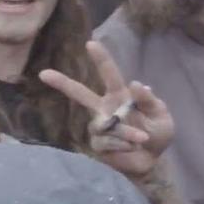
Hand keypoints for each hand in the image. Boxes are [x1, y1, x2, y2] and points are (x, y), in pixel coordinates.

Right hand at [40, 41, 173, 178]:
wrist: (154, 160)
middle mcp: (105, 108)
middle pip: (80, 93)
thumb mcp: (160, 114)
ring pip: (104, 124)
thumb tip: (136, 83)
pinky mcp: (97, 145)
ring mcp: (99, 126)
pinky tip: (133, 147)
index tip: (91, 43)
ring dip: (126, 131)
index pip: (109, 74)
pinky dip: (124, 144)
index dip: (101, 58)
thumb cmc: (157, 132)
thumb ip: (149, 100)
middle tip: (44, 74)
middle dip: (62, 83)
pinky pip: (106, 141)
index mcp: (120, 95)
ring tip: (143, 138)